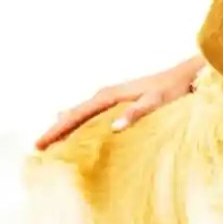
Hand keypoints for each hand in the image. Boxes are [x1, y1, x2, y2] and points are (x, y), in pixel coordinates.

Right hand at [34, 57, 202, 149]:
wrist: (184, 76)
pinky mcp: (119, 101)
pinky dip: (79, 121)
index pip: (76, 115)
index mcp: (109, 96)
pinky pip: (91, 113)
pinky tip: (74, 126)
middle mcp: (106, 95)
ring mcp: (112, 97)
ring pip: (80, 113)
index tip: (40, 144)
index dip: (57, 130)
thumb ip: (135, 114)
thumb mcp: (155, 103)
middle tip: (38, 147)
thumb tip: (113, 128)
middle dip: (55, 129)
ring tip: (50, 140)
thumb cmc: (172, 90)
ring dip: (65, 125)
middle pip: (73, 113)